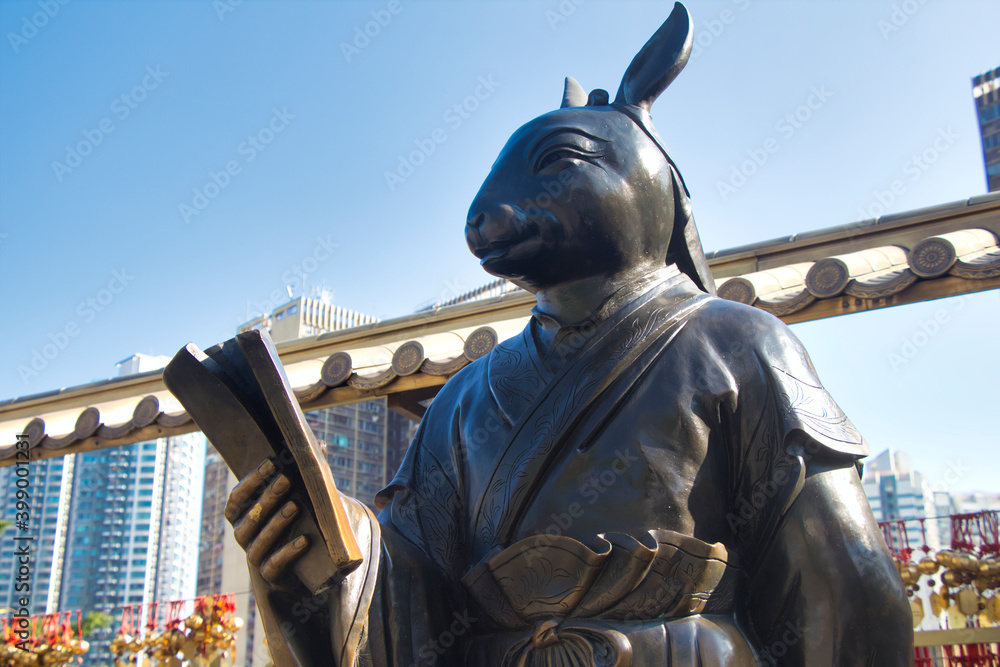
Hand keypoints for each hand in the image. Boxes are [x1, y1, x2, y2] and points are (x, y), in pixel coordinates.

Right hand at [225, 458, 309, 584]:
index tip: (271, 463)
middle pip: (250, 516)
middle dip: (268, 496)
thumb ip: (305, 474)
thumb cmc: (296, 522)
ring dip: (277, 522)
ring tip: (295, 506)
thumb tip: (320, 444)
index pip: (237, 498)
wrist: (303, 563)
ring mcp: (255, 556)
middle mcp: (244, 536)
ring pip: (259, 540)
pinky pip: (275, 564)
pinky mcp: (270, 574)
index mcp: (243, 515)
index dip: (251, 481)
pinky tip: (304, 540)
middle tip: (287, 479)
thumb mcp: (299, 498)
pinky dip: (288, 552)